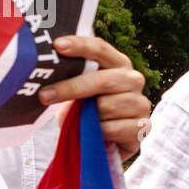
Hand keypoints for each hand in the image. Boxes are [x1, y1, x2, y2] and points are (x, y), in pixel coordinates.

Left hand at [37, 36, 150, 157]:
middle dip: (71, 88)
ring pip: (106, 107)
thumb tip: (48, 83)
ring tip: (84, 121)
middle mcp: (133, 79)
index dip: (80, 46)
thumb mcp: (78, 94)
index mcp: (117, 64)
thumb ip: (71, 82)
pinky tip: (97, 134)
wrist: (107, 142)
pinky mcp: (143, 126)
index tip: (57, 46)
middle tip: (44, 96)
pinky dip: (98, 133)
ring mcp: (141, 103)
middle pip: (102, 80)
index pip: (100, 49)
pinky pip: (111, 128)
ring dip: (88, 117)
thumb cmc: (88, 111)